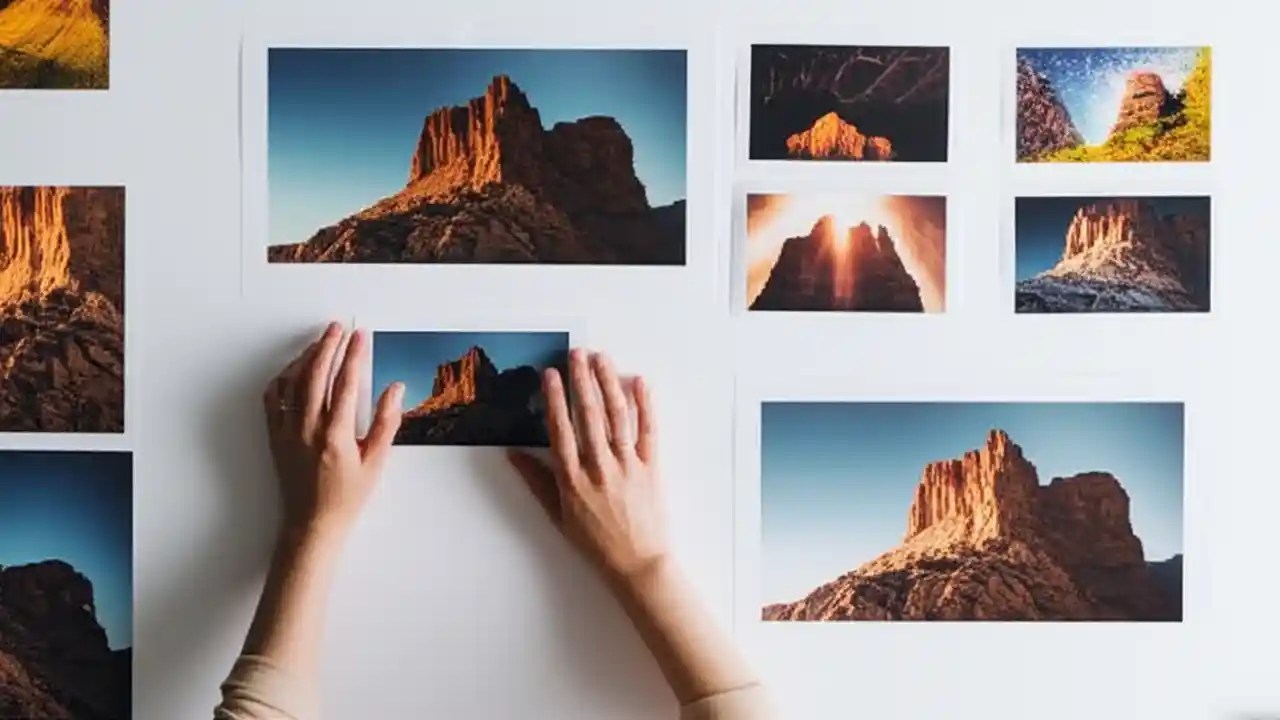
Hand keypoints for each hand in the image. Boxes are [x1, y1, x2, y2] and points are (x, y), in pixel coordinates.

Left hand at [262, 322, 404, 541]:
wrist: (313, 524)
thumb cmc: (347, 497)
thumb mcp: (376, 462)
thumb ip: (386, 422)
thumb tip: (394, 389)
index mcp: (336, 434)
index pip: (346, 383)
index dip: (355, 355)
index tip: (361, 336)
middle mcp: (308, 428)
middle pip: (316, 374)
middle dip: (328, 346)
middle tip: (338, 328)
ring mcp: (287, 431)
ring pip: (293, 383)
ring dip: (306, 358)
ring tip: (319, 342)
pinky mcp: (275, 437)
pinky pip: (273, 400)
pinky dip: (282, 379)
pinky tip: (293, 370)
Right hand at [509, 349, 667, 583]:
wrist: (638, 564)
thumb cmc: (595, 542)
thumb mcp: (558, 515)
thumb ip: (536, 481)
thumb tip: (512, 454)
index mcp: (572, 480)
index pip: (560, 430)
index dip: (554, 399)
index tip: (550, 374)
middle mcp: (599, 468)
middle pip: (589, 416)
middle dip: (581, 381)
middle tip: (576, 354)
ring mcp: (628, 466)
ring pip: (617, 417)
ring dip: (609, 384)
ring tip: (602, 358)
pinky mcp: (652, 468)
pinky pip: (649, 432)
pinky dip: (646, 406)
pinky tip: (640, 383)